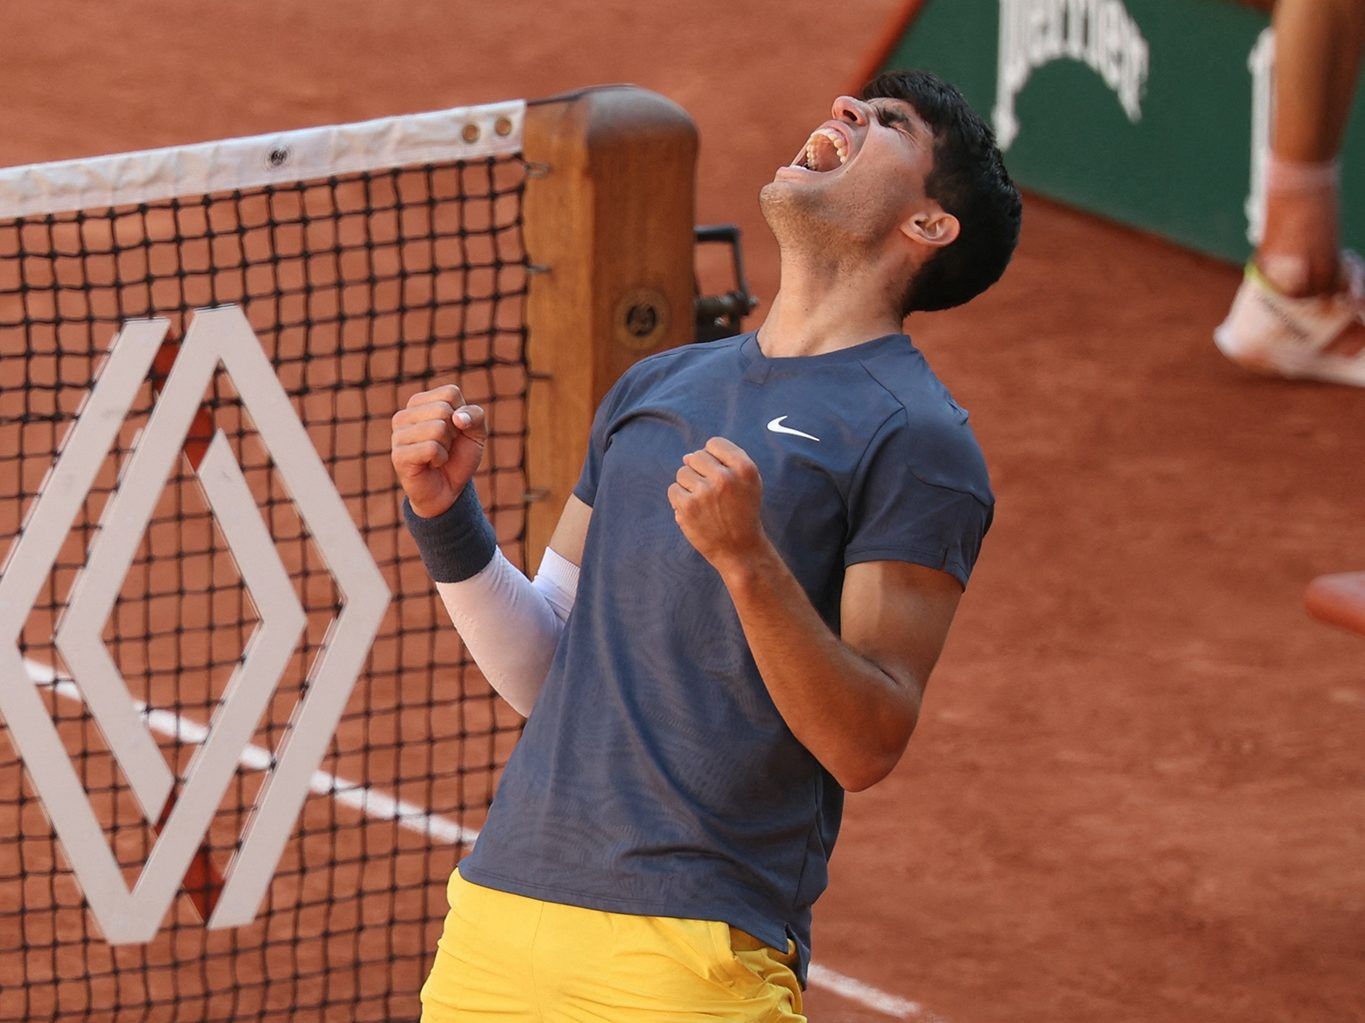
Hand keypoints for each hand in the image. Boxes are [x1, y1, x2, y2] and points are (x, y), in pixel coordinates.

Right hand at [390, 384, 485, 517]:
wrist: (448, 489)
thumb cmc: (458, 456)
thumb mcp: (476, 432)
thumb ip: (475, 415)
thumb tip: (457, 417)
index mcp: (421, 402)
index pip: (450, 393)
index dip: (462, 415)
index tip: (455, 431)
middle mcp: (404, 414)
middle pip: (444, 409)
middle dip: (454, 432)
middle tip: (445, 446)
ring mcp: (398, 434)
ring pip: (438, 428)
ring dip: (447, 447)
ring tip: (438, 455)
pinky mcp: (398, 454)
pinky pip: (431, 448)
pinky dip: (440, 459)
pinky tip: (431, 464)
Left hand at [667, 437, 768, 574]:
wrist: (740, 550)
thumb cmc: (743, 512)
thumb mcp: (749, 482)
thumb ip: (726, 461)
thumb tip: (686, 456)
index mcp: (744, 468)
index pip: (714, 444)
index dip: (713, 458)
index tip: (719, 475)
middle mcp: (725, 477)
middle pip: (695, 456)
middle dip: (699, 472)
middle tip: (712, 494)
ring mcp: (705, 492)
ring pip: (682, 472)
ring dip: (689, 487)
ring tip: (704, 504)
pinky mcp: (688, 506)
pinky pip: (673, 490)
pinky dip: (680, 501)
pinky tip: (694, 512)